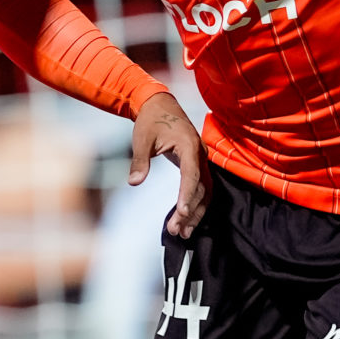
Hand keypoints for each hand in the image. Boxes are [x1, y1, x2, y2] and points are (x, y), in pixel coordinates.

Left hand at [128, 92, 209, 236]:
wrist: (160, 105)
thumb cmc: (150, 120)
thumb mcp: (141, 139)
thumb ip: (140, 161)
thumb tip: (134, 182)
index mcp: (189, 145)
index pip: (191, 175)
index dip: (187, 195)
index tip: (182, 212)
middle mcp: (200, 154)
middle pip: (201, 188)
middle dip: (190, 211)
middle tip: (177, 231)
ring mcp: (201, 160)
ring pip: (205, 191)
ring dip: (196, 212)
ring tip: (182, 233)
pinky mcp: (198, 164)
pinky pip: (202, 187)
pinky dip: (196, 204)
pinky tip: (187, 219)